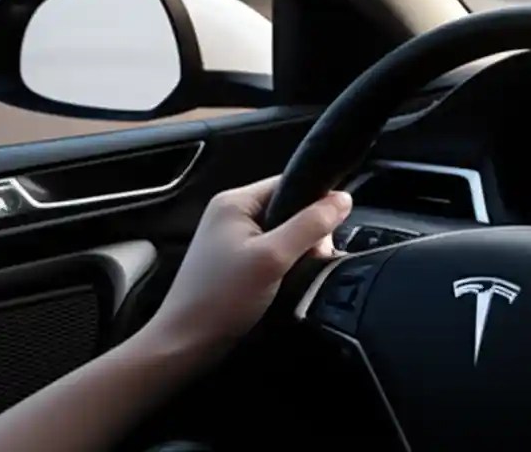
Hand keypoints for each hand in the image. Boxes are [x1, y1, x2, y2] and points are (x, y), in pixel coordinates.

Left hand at [146, 176, 351, 355]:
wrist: (186, 345)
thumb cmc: (221, 299)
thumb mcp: (273, 257)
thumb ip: (310, 225)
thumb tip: (344, 199)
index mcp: (235, 201)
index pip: (290, 183)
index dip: (316, 204)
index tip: (325, 235)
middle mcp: (233, 215)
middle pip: (292, 210)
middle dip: (309, 236)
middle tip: (307, 262)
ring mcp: (233, 241)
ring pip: (287, 235)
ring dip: (299, 255)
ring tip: (294, 278)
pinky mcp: (238, 264)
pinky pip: (276, 254)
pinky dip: (287, 267)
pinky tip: (286, 284)